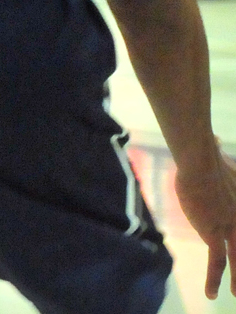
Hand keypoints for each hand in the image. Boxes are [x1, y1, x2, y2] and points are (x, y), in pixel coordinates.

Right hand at [175, 151, 235, 296]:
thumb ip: (219, 153)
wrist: (200, 162)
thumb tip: (213, 139)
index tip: (234, 238)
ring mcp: (232, 227)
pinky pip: (218, 262)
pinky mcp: (215, 234)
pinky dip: (215, 279)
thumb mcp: (219, 158)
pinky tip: (212, 293)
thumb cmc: (205, 156)